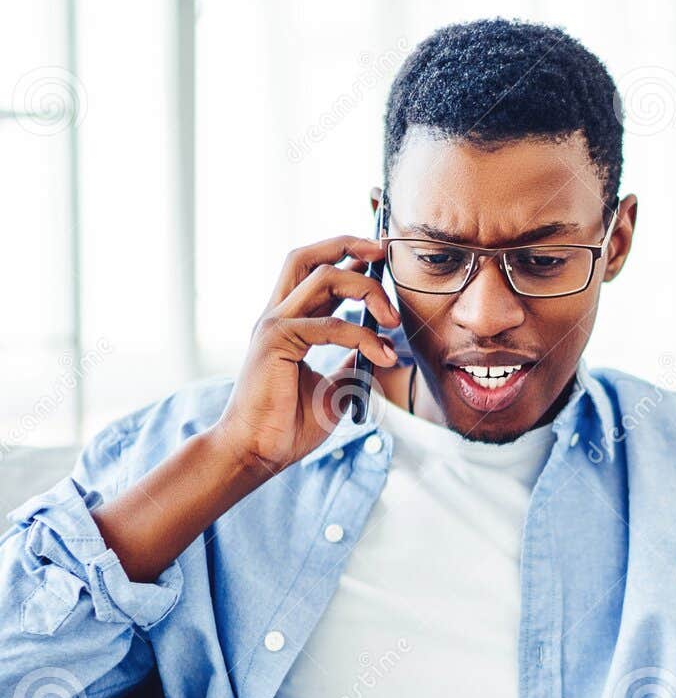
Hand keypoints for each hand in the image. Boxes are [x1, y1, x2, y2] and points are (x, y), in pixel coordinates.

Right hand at [211, 235, 401, 471]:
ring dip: (367, 290)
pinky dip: (362, 336)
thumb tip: (389, 352)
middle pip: (309, 258)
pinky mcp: (275, 340)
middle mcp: (278, 315)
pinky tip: (383, 356)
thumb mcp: (335, 387)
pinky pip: (329, 325)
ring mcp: (274, 324)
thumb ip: (354, 364)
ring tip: (393, 320)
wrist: (258, 452)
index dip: (347, 256)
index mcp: (289, 322)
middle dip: (349, 245)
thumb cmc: (289, 424)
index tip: (381, 257)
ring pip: (323, 277)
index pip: (315, 272)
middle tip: (385, 253)